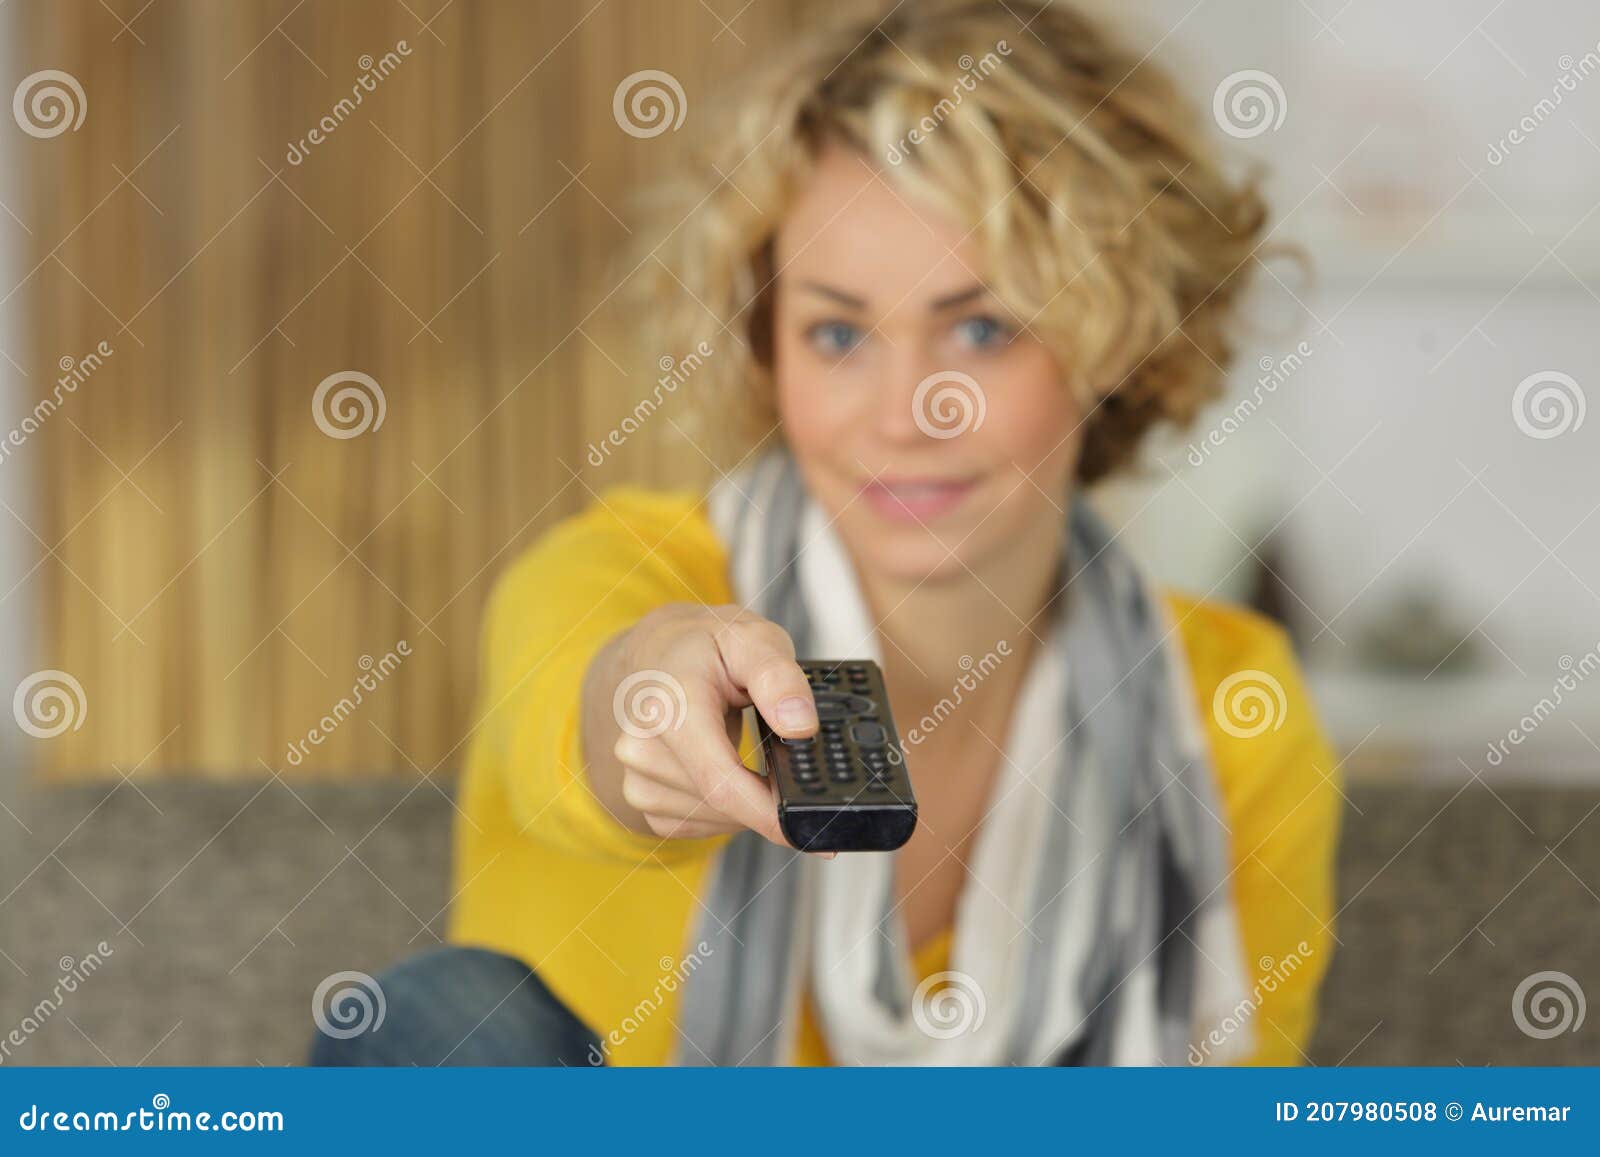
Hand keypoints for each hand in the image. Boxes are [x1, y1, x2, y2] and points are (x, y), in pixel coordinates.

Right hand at [583, 604, 819, 848]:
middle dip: (764, 795)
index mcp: (669, 708)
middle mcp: (641, 747)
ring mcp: (636, 776)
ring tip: (748, 753)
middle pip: (722, 803)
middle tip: (785, 757)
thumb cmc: (706, 647)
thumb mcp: (753, 640)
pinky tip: (725, 769)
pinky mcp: (641, 798)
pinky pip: (695, 824)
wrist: (659, 654)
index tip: (804, 824)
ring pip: (712, 817)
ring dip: (743, 801)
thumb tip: (800, 726)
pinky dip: (722, 808)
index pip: (719, 781)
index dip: (766, 812)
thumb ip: (779, 679)